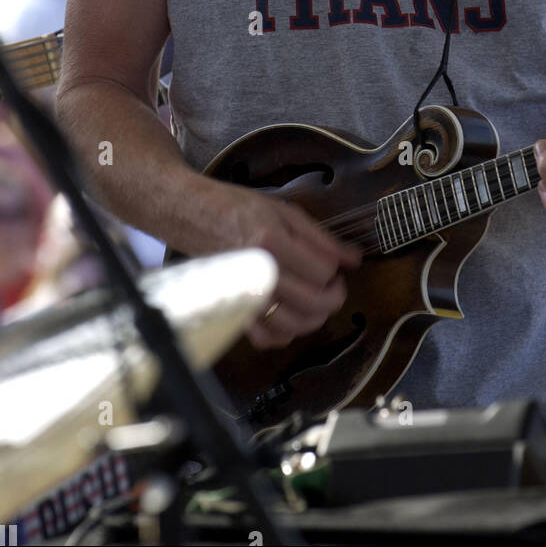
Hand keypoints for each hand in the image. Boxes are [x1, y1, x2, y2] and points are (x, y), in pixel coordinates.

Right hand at [218, 185, 362, 349]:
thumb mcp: (283, 211)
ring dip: (315, 317)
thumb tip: (353, 258)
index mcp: (270, 242)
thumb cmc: (236, 208)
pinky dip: (285, 334)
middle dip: (334, 296)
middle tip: (335, 284)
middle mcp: (257, 273)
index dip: (336, 269)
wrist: (192, 215)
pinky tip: (292, 315)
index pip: (322, 271)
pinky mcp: (235, 309)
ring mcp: (244, 295)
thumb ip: (321, 238)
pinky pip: (266, 338)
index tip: (336, 264)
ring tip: (317, 298)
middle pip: (313, 302)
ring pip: (294, 325)